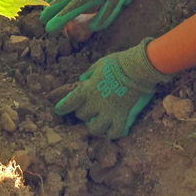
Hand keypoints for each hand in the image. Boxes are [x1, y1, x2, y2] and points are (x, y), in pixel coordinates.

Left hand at [54, 39, 170, 138]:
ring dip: (94, 126)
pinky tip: (111, 130)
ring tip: (97, 122)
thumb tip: (83, 79)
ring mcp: (108, 112)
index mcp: (87, 90)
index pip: (68, 103)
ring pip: (95, 129)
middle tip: (88, 108)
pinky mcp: (122, 116)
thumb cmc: (117, 63)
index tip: (59, 109)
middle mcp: (95, 103)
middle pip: (81, 115)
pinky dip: (112, 133)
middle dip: (83, 112)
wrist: (136, 68)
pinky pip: (115, 132)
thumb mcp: (99, 65)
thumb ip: (89, 74)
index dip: (62, 107)